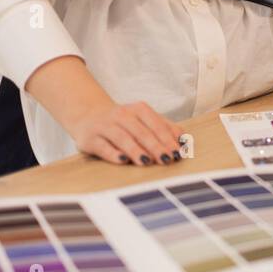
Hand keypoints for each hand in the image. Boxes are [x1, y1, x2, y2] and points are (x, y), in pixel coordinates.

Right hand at [68, 99, 186, 166]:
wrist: (88, 115)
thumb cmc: (124, 122)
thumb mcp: (144, 120)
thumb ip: (165, 128)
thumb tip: (184, 140)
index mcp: (138, 109)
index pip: (156, 124)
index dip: (167, 139)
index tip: (178, 153)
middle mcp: (121, 115)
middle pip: (141, 132)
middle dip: (156, 146)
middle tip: (167, 160)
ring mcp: (104, 126)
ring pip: (122, 137)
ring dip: (136, 150)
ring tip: (147, 162)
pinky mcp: (90, 138)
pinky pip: (103, 146)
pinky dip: (113, 153)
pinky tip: (123, 161)